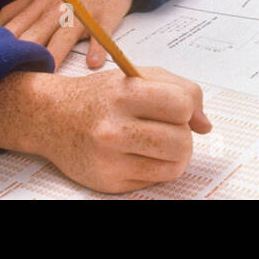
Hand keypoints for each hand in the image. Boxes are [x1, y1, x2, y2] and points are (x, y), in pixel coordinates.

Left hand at [0, 0, 134, 69]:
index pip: (13, 29)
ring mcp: (80, 13)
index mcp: (36, 5)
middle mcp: (55, 10)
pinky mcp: (104, 17)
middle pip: (34, 35)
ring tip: (46, 75)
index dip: (1, 49)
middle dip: (22, 57)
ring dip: (54, 54)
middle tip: (11, 81)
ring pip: (64, 36)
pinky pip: (101, 35)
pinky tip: (93, 63)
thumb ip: (14, 11)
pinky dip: (98, 48)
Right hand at [38, 66, 211, 192]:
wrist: (53, 117)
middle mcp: (114, 129)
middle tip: (168, 129)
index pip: (181, 105)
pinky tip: (139, 154)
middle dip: (183, 135)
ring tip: (158, 143)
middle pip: (181, 141)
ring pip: (174, 166)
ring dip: (175, 155)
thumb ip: (180, 89)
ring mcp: (110, 159)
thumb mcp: (138, 76)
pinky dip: (156, 168)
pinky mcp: (108, 182)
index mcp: (124, 94)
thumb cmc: (101, 95)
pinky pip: (155, 180)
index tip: (176, 109)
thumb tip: (205, 125)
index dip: (186, 108)